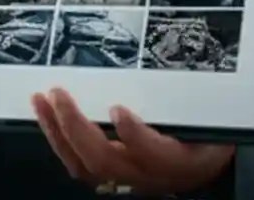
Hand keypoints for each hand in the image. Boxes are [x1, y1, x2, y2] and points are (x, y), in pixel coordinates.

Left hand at [32, 88, 234, 195]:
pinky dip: (59, 139)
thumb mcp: (211, 116)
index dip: (134, 135)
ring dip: (58, 132)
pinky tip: (48, 116)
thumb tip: (177, 73)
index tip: (118, 110)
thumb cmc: (209, 136)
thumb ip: (193, 100)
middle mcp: (150, 175)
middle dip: (76, 127)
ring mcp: (127, 179)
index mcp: (180, 160)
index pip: (154, 154)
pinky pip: (78, 164)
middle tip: (59, 94)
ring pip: (85, 165)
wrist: (208, 164)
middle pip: (107, 160)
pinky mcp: (112, 176)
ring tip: (42, 102)